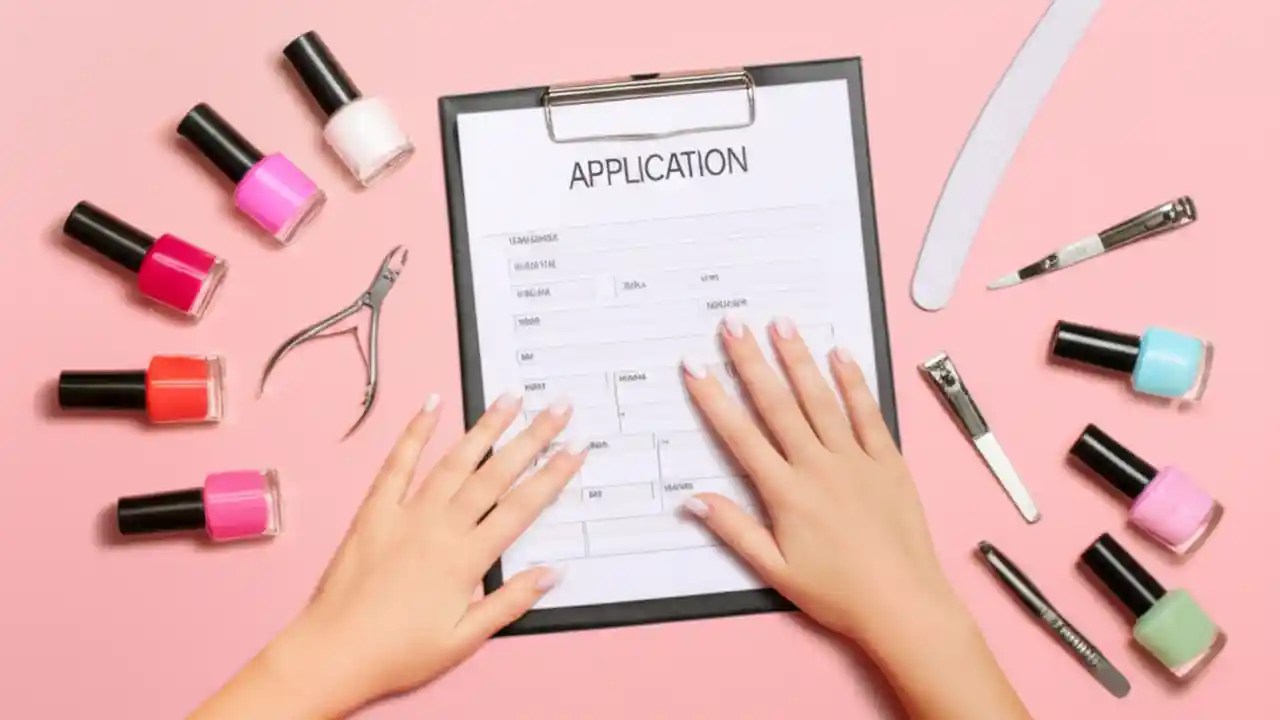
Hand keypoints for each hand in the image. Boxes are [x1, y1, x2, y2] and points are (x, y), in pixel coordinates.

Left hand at [194, 391, 584, 718]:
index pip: (521, 507)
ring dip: (485, 427)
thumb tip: (552, 572)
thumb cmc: (398, 653)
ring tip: (510, 398)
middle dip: (531, 437)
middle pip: (495, 474)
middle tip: (557, 406)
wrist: (332, 652)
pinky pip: (397, 464)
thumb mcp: (464, 639)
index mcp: (465, 559)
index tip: (576, 447)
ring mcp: (405, 514)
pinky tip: (431, 405)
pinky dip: (415, 432)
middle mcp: (439, 528)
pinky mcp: (374, 511)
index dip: (553, 475)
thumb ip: (510, 602)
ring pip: (454, 461)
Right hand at [680, 315, 955, 647]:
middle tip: (733, 325)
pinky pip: (868, 413)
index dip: (713, 398)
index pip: (740, 435)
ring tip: (781, 324)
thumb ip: (734, 529)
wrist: (902, 602)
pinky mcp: (887, 461)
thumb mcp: (775, 569)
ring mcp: (855, 460)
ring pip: (821, 398)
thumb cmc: (838, 592)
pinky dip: (853, 382)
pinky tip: (840, 354)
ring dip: (798, 358)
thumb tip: (693, 501)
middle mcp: (818, 466)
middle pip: (777, 404)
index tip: (695, 367)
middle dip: (751, 361)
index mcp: (786, 493)